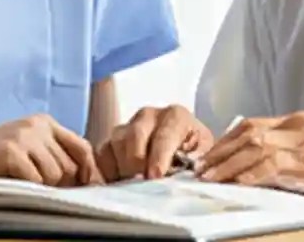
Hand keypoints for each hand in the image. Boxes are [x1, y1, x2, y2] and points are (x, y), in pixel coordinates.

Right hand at [0, 114, 101, 186]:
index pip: (82, 147)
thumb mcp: (27, 147)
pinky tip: (12, 180)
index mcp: (45, 122)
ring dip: (42, 187)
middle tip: (41, 189)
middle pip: (70, 166)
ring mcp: (25, 137)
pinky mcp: (12, 152)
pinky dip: (27, 188)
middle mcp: (38, 125)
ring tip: (21, 181)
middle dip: (61, 185)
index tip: (86, 189)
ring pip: (55, 175)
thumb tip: (86, 180)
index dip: (88, 171)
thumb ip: (53, 154)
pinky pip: (36, 181)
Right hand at [96, 105, 213, 180]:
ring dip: (122, 169)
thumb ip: (197, 161)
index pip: (164, 136)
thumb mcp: (202, 154)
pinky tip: (115, 185)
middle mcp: (148, 116)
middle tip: (141, 184)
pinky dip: (105, 172)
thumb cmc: (194, 151)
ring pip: (115, 145)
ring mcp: (126, 127)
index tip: (156, 176)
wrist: (182, 149)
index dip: (159, 157)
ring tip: (132, 187)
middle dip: (136, 163)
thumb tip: (190, 173)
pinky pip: (100, 156)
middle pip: (134, 136)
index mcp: (175, 116)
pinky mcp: (110, 143)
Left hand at [197, 111, 303, 206]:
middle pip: (248, 132)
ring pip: (256, 146)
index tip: (209, 156)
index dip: (226, 140)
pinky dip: (251, 173)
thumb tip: (248, 167)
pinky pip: (273, 164)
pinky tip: (238, 181)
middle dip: (220, 151)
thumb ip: (284, 153)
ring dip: (228, 163)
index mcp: (298, 122)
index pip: (252, 125)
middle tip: (200, 166)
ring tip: (210, 176)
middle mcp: (300, 127)